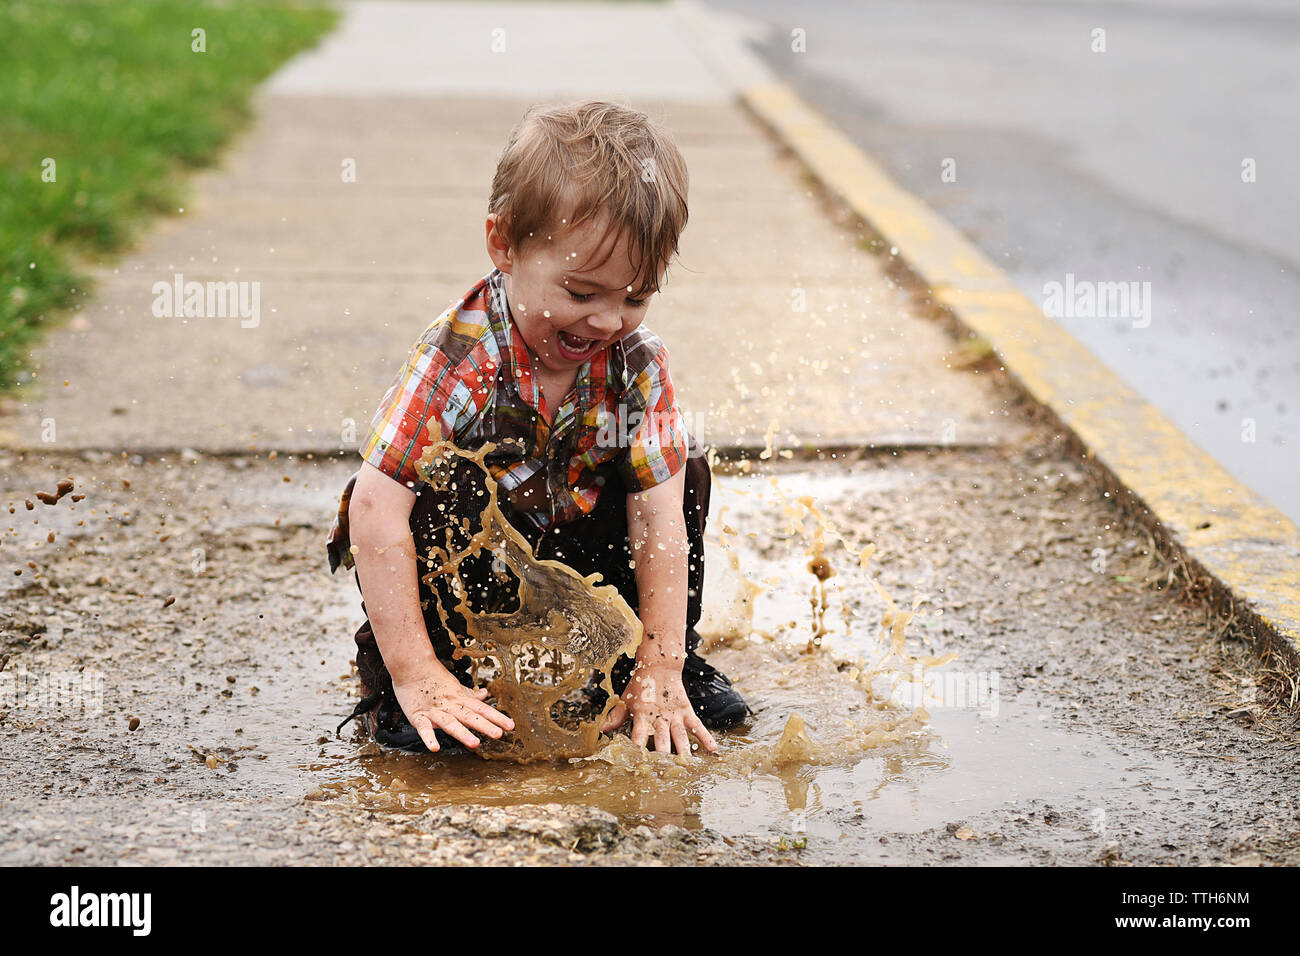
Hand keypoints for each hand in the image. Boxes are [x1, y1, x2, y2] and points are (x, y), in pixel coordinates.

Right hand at [391, 665, 514, 751]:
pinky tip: (435, 748)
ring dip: (462, 733)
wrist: (411, 666)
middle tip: (498, 735)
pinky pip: (424, 728)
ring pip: (450, 723)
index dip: (496, 717)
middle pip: (469, 716)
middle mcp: (450, 705)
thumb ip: (469, 694)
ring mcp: (434, 711)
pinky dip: (429, 737)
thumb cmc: (433, 678)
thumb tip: (485, 694)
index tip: (511, 726)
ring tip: (474, 744)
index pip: (482, 709)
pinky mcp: (418, 715)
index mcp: (460, 699)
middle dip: (484, 725)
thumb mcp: (455, 686)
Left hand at [600, 661, 717, 755]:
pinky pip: (697, 726)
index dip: (638, 748)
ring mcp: (675, 714)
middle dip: (662, 755)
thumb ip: (615, 717)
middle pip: (662, 739)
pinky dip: (705, 737)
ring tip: (685, 765)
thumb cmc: (640, 686)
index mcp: (642, 714)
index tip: (637, 763)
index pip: (639, 734)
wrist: (659, 666)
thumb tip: (601, 730)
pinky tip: (713, 750)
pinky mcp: (686, 711)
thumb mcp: (625, 700)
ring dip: (682, 751)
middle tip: (663, 771)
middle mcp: (659, 716)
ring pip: (679, 736)